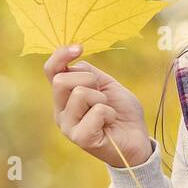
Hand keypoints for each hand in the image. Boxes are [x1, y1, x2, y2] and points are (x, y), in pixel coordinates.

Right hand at [43, 44, 151, 168]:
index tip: (78, 48)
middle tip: (102, 95)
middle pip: (61, 80)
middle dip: (89, 79)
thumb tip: (74, 63)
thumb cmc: (121, 113)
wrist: (136, 140)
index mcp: (65, 96)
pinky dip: (109, 113)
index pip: (51, 71)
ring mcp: (67, 125)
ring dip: (101, 98)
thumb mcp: (107, 85)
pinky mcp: (79, 137)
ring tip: (107, 112)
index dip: (60, 56)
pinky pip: (96, 111)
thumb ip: (89, 73)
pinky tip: (110, 123)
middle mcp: (61, 110)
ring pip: (79, 93)